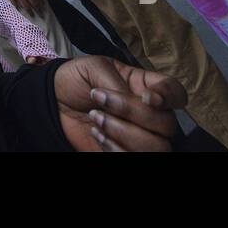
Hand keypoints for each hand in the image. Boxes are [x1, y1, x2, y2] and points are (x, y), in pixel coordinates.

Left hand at [53, 56, 186, 151]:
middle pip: (167, 124)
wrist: (52, 102)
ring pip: (157, 147)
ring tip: (95, 119)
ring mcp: (140, 137)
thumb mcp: (94, 67)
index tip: (148, 97)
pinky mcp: (125, 152)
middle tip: (99, 101)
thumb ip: (117, 82)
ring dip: (124, 133)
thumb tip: (137, 101)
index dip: (169, 96)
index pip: (176, 93)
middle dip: (132, 113)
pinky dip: (116, 149)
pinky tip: (97, 135)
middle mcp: (149, 114)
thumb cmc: (76, 80)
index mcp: (145, 87)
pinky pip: (134, 159)